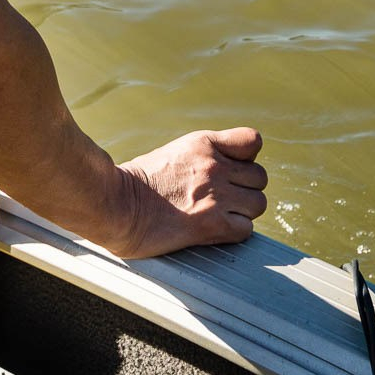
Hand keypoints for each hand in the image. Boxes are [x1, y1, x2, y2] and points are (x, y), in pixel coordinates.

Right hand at [105, 128, 267, 257]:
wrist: (115, 205)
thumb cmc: (137, 183)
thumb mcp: (174, 153)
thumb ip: (203, 156)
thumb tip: (225, 168)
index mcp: (204, 144)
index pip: (253, 141)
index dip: (247, 158)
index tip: (233, 169)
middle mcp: (215, 166)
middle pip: (260, 177)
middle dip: (246, 189)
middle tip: (224, 199)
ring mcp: (216, 196)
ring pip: (258, 203)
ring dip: (244, 212)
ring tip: (221, 216)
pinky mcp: (212, 225)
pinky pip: (246, 229)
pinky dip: (235, 232)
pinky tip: (215, 231)